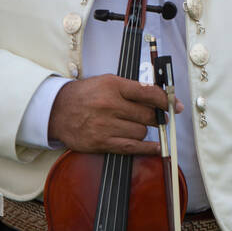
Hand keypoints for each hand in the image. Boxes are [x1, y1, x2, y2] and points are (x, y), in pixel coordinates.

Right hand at [47, 75, 178, 154]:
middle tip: (159, 117)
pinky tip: (157, 147)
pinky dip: (148, 148)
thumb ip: (133, 88)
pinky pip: (132, 148)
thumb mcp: (107, 82)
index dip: (166, 100)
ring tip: (138, 126)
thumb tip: (161, 98)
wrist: (57, 110)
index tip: (174, 105)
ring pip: (141, 132)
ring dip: (144, 130)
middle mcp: (110, 105)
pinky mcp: (101, 143)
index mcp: (113, 86)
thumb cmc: (85, 95)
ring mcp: (105, 125)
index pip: (148, 93)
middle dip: (157, 117)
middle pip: (147, 115)